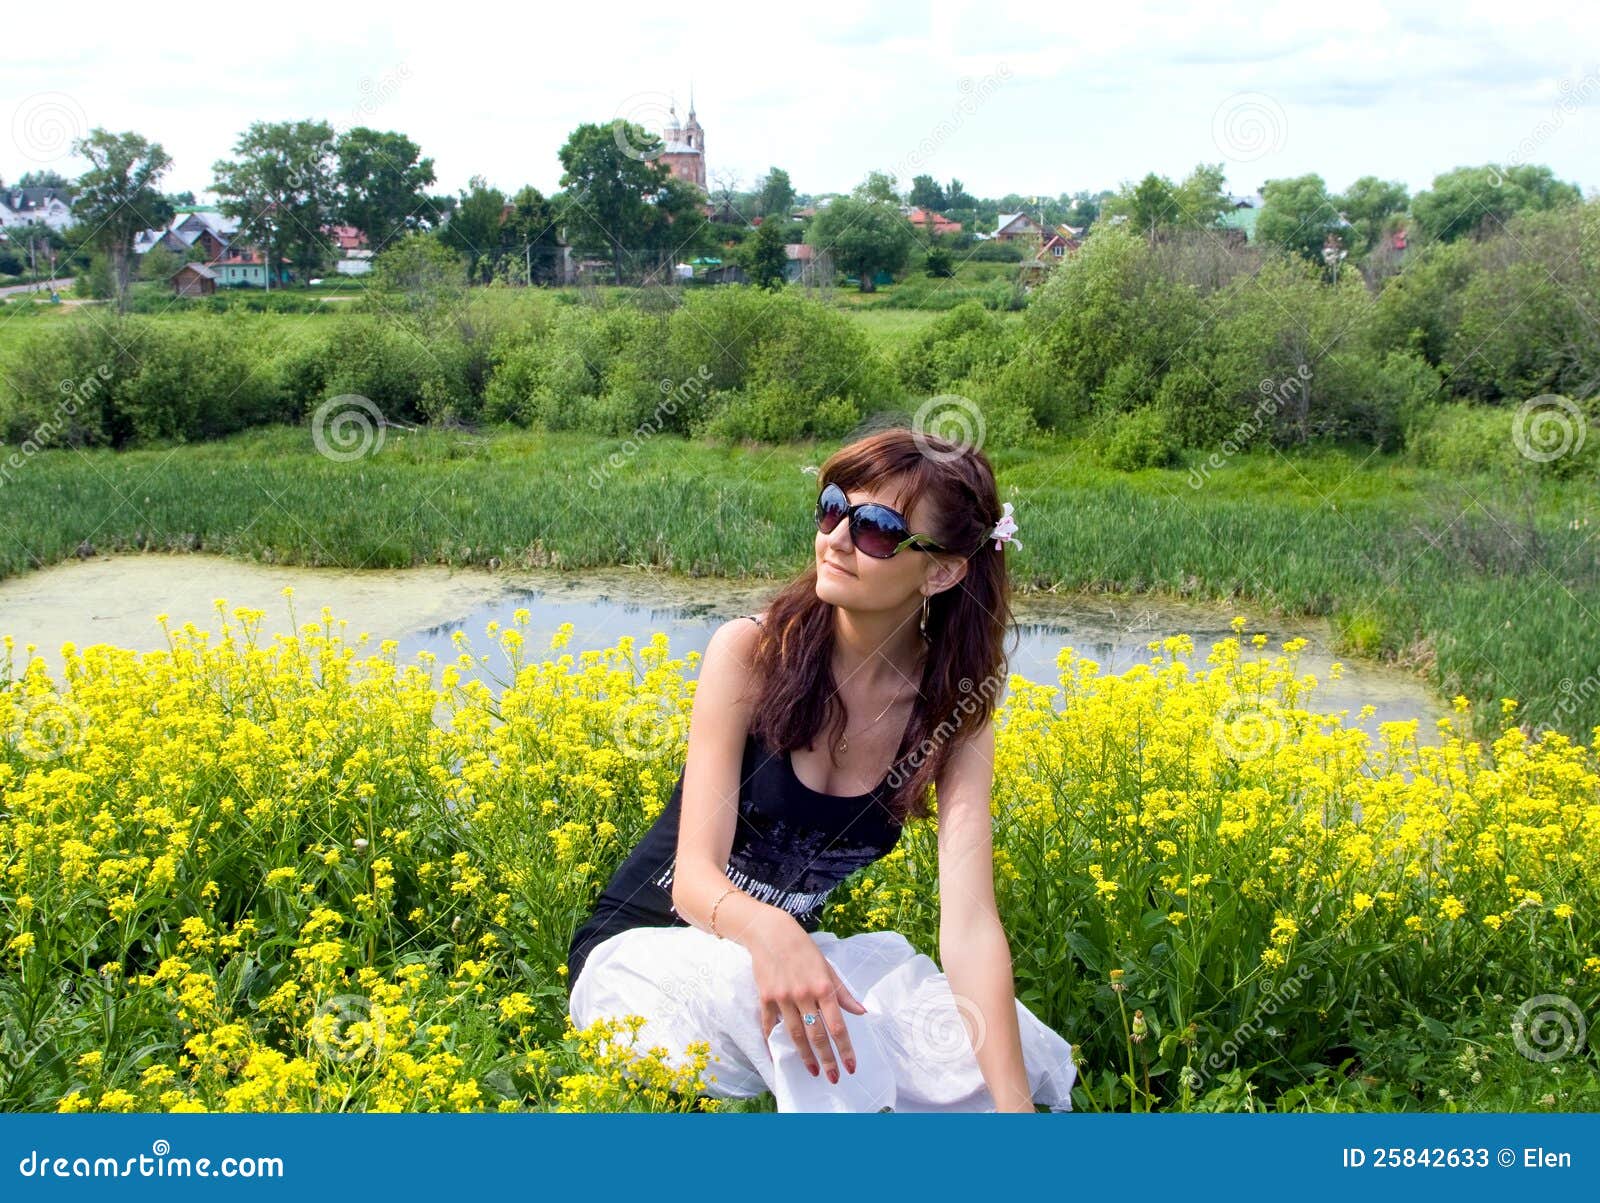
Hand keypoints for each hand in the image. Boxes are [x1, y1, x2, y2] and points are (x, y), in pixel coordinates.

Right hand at [749, 913, 866, 1081]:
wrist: (771, 933)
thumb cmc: (804, 950)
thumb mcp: (828, 968)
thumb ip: (843, 993)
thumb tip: (862, 1012)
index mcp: (823, 987)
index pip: (837, 1026)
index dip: (845, 1049)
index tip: (850, 1066)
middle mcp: (804, 995)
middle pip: (817, 1035)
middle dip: (827, 1059)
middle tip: (834, 1077)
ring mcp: (783, 998)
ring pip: (795, 1035)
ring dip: (805, 1056)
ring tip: (813, 1071)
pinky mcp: (765, 998)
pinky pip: (770, 1026)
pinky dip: (773, 1042)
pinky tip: (778, 1056)